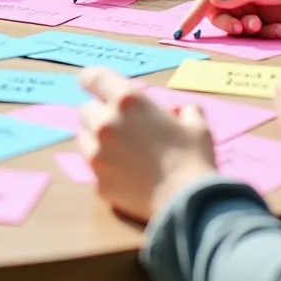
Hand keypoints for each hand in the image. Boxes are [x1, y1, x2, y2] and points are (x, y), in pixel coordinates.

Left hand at [77, 67, 216, 224]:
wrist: (187, 202)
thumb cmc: (193, 158)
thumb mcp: (196, 126)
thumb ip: (185, 112)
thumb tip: (183, 112)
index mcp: (128, 102)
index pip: (94, 77)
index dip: (92, 80)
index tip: (94, 85)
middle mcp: (106, 124)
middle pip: (86, 110)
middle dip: (99, 114)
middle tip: (119, 126)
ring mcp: (97, 155)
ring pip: (84, 138)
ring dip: (96, 140)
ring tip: (121, 152)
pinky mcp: (98, 182)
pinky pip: (94, 169)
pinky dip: (105, 169)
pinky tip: (125, 176)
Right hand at [174, 0, 280, 39]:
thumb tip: (211, 1)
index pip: (204, 1)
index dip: (191, 17)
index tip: (180, 33)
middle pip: (220, 19)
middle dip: (231, 26)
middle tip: (245, 27)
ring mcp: (249, 10)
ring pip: (239, 29)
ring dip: (251, 31)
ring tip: (266, 26)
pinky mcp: (263, 21)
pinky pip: (256, 34)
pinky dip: (267, 33)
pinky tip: (280, 29)